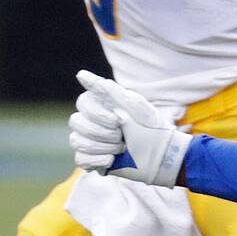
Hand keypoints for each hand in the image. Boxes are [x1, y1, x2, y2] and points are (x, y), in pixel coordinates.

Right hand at [69, 70, 191, 187]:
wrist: (160, 156)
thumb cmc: (150, 128)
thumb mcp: (135, 107)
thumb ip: (111, 91)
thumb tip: (81, 75)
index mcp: (102, 105)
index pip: (83, 102)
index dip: (97, 114)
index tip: (117, 120)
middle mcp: (92, 121)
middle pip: (76, 122)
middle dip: (101, 132)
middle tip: (120, 135)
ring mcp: (89, 141)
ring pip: (77, 141)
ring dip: (102, 146)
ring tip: (119, 148)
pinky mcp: (91, 160)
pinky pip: (80, 159)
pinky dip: (97, 160)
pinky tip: (111, 160)